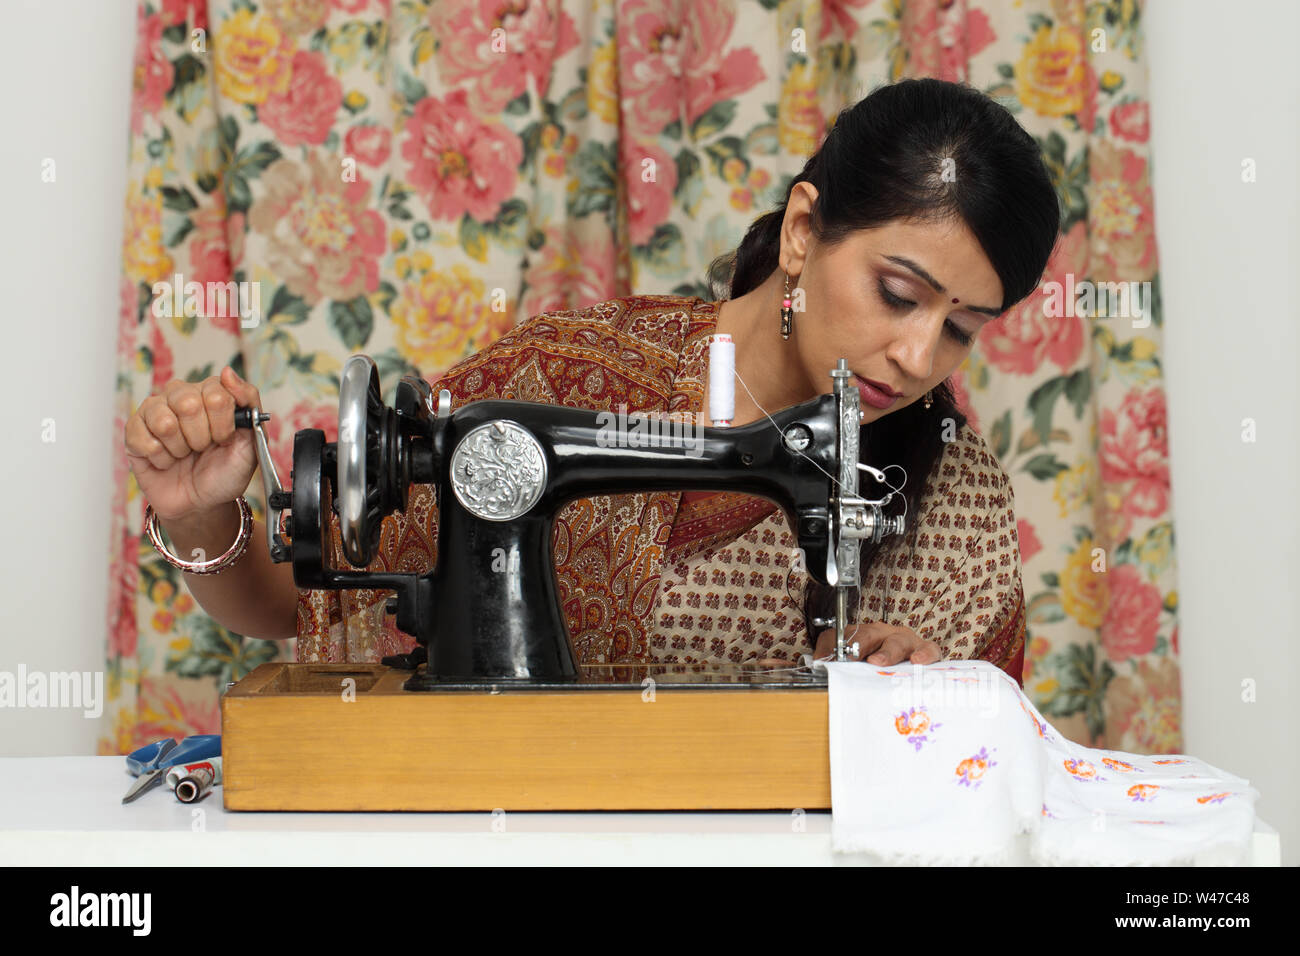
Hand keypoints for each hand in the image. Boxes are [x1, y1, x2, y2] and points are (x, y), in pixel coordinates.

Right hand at [124, 367, 261, 521]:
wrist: (203, 504)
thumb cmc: (226, 472)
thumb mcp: (252, 442)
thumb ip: (248, 402)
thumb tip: (226, 372)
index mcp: (211, 393)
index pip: (216, 393)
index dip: (223, 424)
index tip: (224, 439)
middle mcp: (182, 395)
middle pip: (188, 404)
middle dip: (201, 437)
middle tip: (203, 448)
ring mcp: (155, 411)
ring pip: (164, 421)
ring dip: (179, 448)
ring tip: (184, 454)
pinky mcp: (134, 430)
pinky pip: (143, 439)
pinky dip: (160, 458)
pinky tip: (166, 460)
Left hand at [814, 622, 941, 664]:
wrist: (907, 667)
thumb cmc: (877, 665)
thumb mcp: (853, 660)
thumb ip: (833, 657)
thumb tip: (819, 663)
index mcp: (864, 635)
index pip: (847, 635)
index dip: (838, 645)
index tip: (830, 657)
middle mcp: (884, 634)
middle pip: (871, 634)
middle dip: (860, 645)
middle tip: (853, 657)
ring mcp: (906, 641)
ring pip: (898, 640)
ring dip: (887, 651)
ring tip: (878, 662)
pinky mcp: (925, 650)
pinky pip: (929, 649)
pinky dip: (924, 654)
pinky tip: (917, 662)